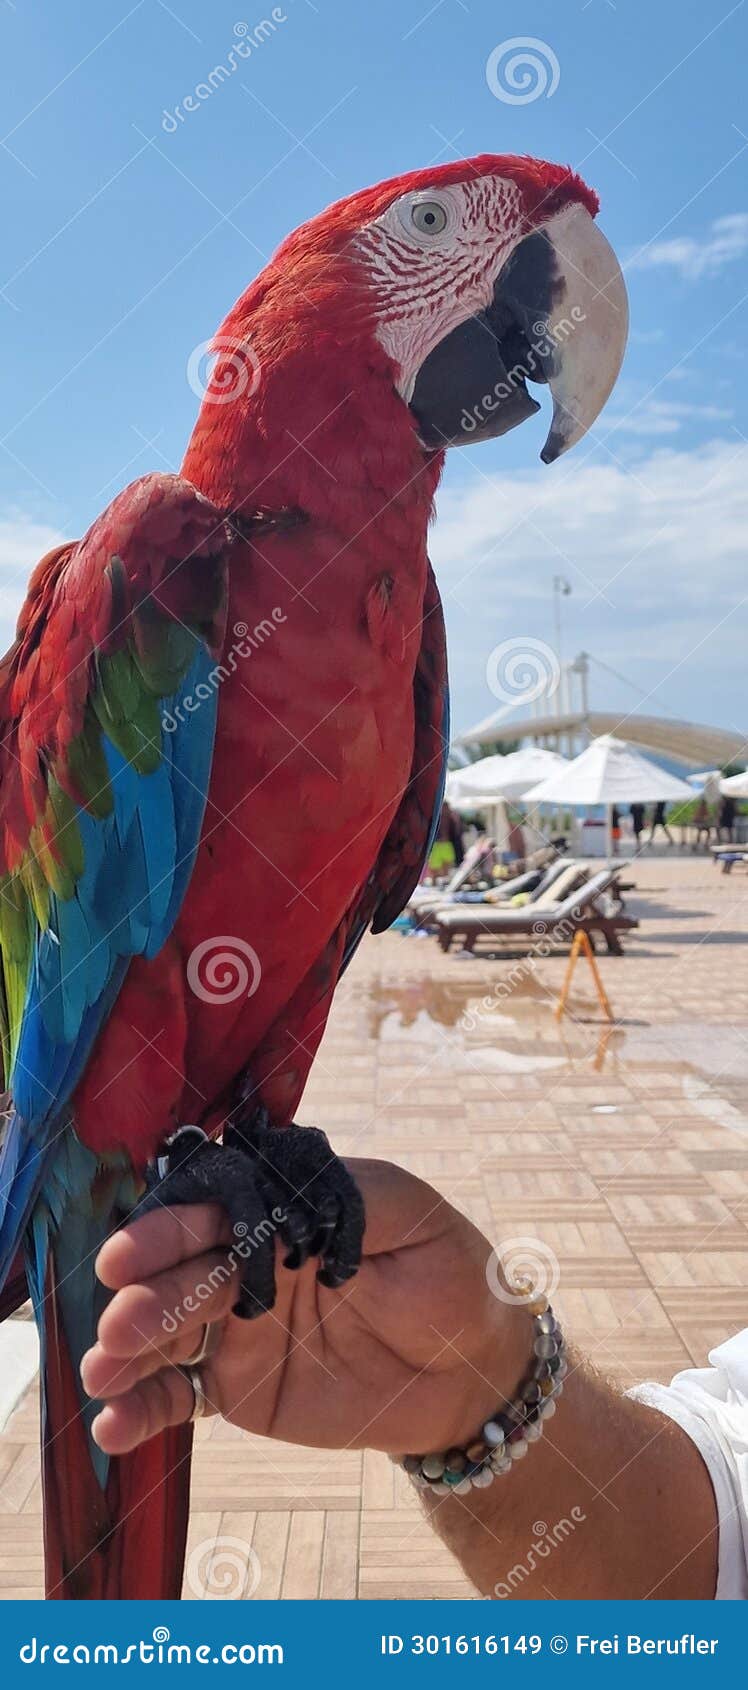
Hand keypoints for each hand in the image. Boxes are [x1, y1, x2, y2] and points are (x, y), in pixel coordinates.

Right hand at [82, 1158, 525, 1457]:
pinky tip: (114, 1426)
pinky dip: (143, 1411)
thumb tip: (285, 1195)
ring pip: (167, 1336)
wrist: (474, 1367)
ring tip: (103, 1377)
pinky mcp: (237, 1388)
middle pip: (180, 1275)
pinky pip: (181, 1398)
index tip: (128, 1256)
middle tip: (121, 1325)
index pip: (212, 1213)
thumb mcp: (412, 1216)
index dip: (168, 1232)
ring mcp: (234, 1328)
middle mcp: (243, 1264)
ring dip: (128, 1354)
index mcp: (276, 1211)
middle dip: (145, 1297)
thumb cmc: (448, 1272)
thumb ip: (349, 1198)